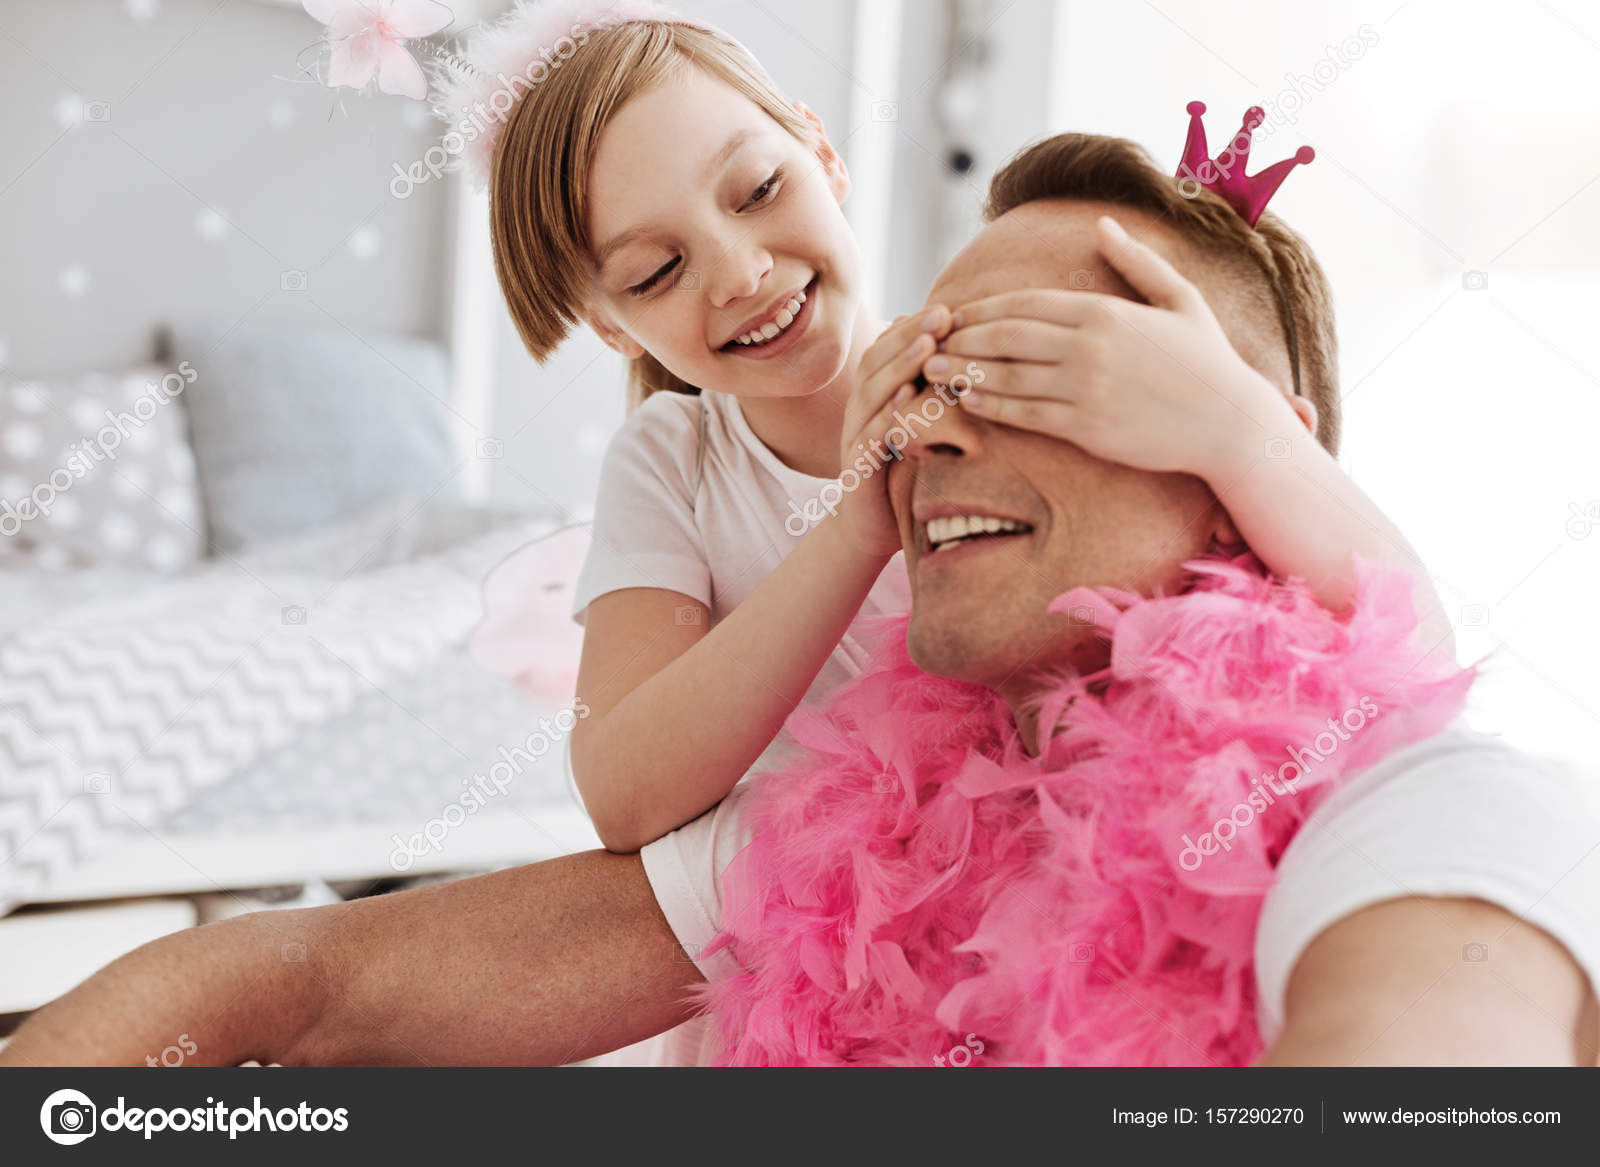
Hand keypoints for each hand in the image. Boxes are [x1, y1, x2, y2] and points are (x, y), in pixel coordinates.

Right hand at [834, 305, 952, 555]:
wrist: (871, 530)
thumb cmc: (904, 474)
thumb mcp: (921, 427)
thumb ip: (931, 393)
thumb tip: (965, 356)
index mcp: (873, 396)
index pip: (887, 348)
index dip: (913, 326)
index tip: (948, 307)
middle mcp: (859, 411)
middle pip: (877, 361)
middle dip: (910, 334)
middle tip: (942, 314)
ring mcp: (853, 439)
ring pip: (871, 393)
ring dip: (899, 366)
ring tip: (927, 346)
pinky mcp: (856, 471)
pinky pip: (868, 437)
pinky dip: (885, 415)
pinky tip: (906, 400)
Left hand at [927, 215, 1301, 479]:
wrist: (1231, 423)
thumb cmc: (1207, 361)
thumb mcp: (1180, 298)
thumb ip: (1137, 262)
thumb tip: (1103, 225)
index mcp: (1105, 310)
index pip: (1025, 303)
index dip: (983, 308)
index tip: (954, 312)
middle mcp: (1090, 346)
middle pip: (1006, 335)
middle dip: (962, 337)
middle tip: (927, 339)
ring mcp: (1086, 388)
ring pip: (1007, 375)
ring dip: (964, 371)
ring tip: (932, 369)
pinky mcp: (1086, 427)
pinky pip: (1025, 414)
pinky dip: (990, 405)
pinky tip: (967, 401)